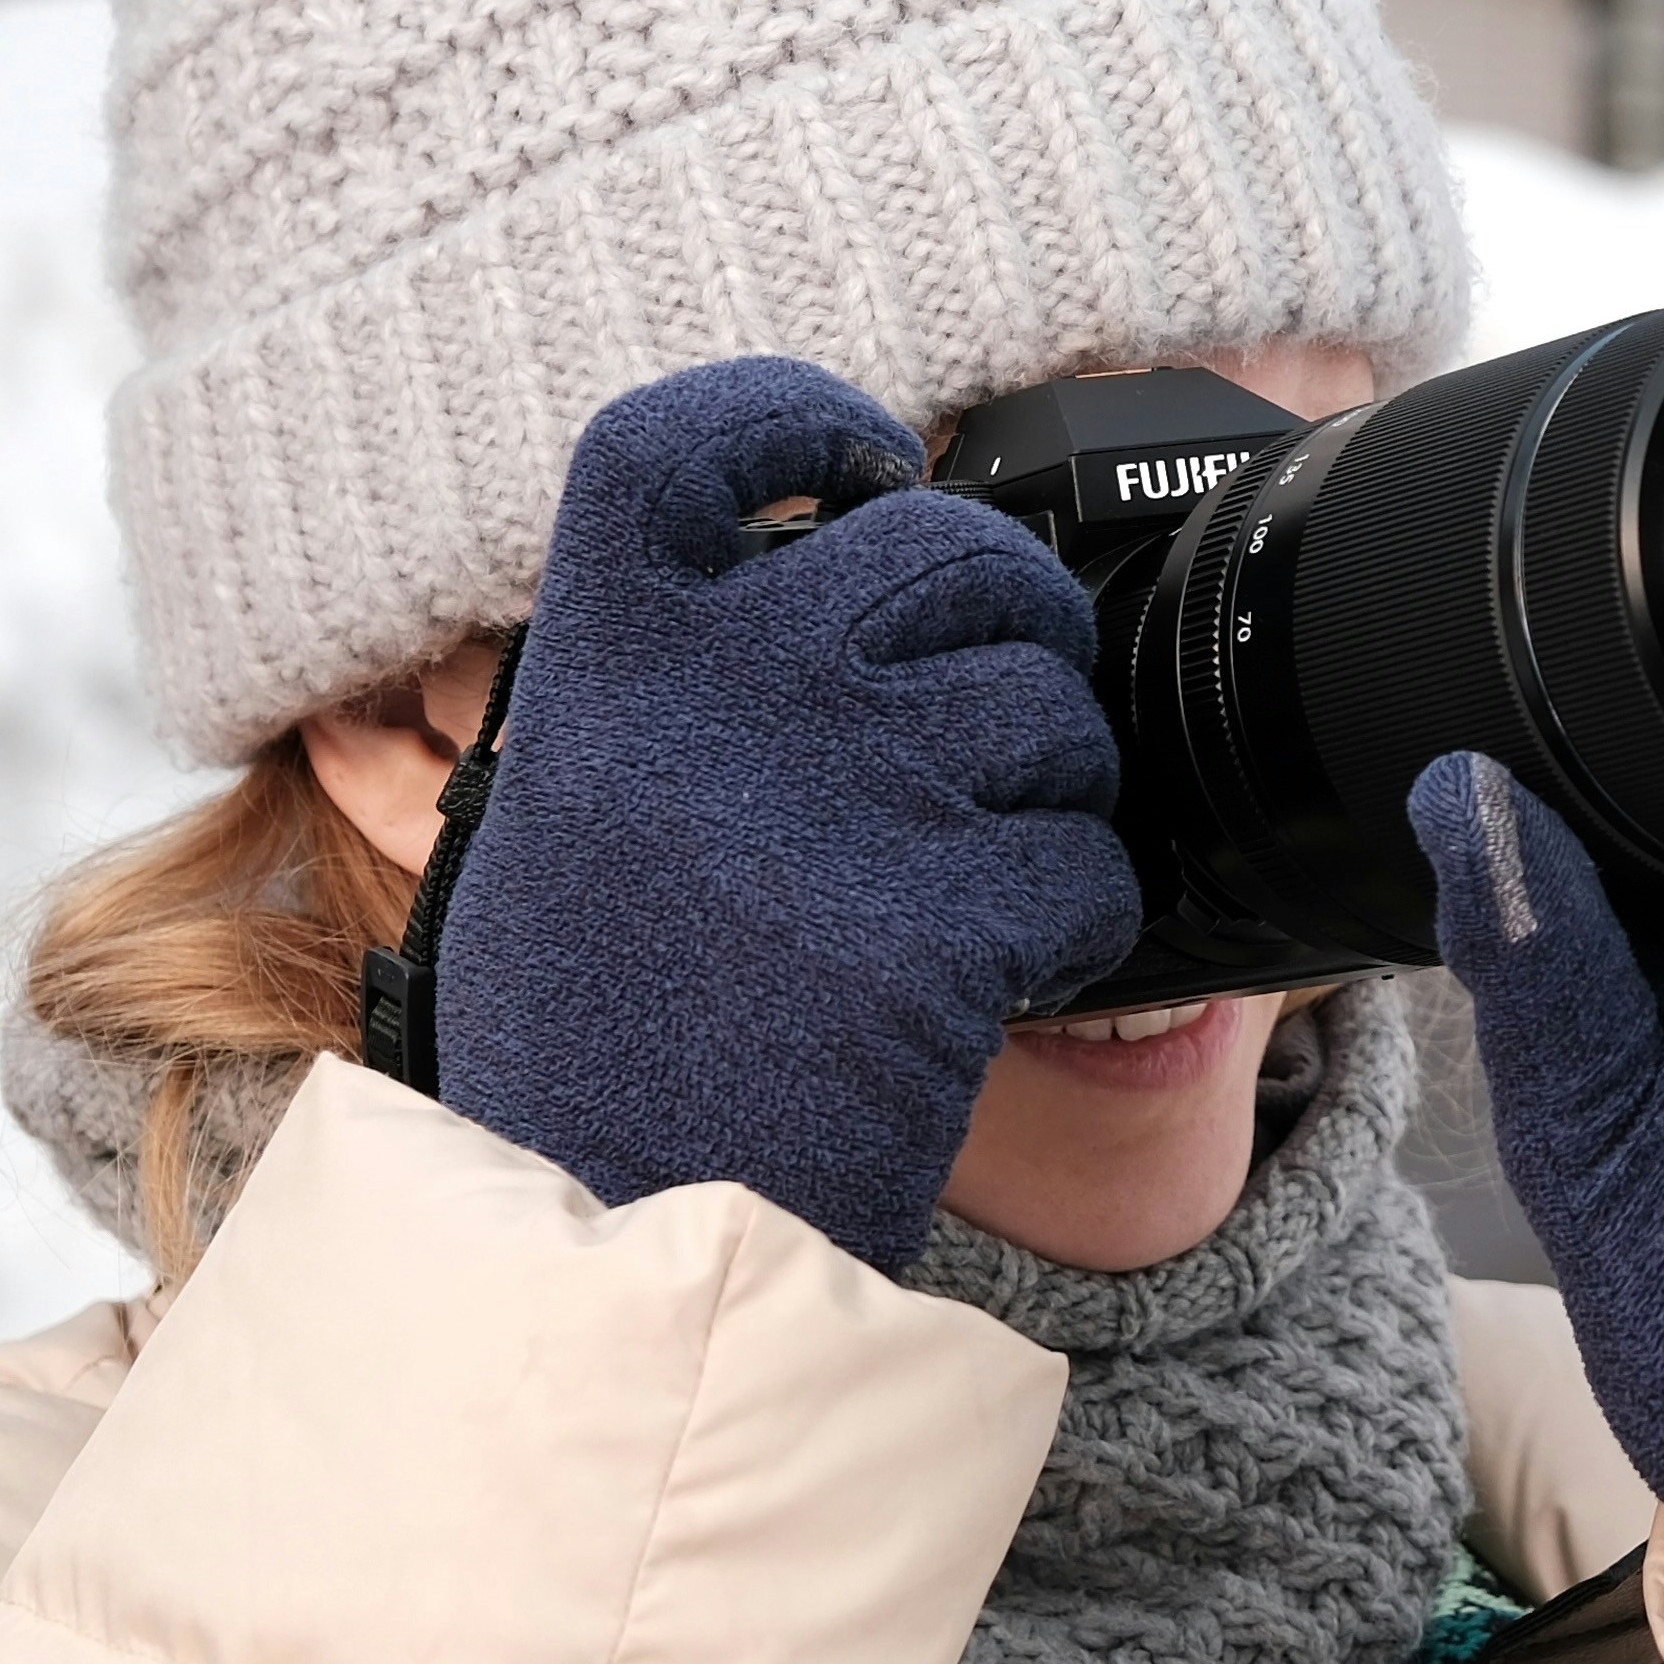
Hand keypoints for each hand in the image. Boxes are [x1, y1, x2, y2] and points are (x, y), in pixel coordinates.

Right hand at [431, 360, 1138, 1270]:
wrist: (610, 1249)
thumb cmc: (590, 1052)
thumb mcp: (572, 828)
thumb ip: (667, 701)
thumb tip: (802, 595)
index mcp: (607, 661)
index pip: (682, 438)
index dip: (793, 414)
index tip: (865, 463)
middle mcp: (725, 694)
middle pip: (937, 549)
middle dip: (1009, 610)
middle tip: (999, 689)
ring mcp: (844, 794)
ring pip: (1044, 707)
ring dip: (1058, 780)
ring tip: (994, 866)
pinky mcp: (946, 919)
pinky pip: (1091, 865)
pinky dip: (1085, 917)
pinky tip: (1018, 969)